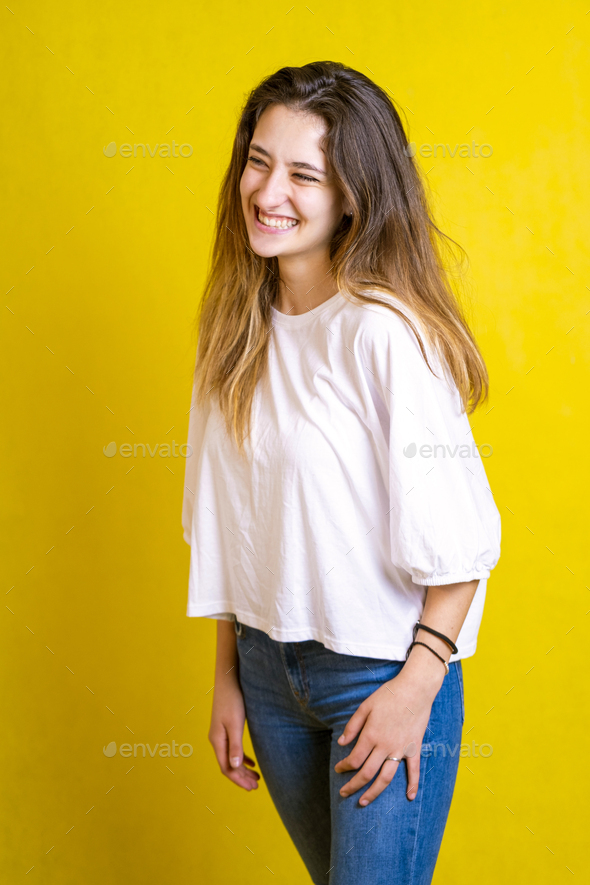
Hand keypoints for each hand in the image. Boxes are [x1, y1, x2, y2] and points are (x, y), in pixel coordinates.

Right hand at [208, 674, 259, 790]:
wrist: (229, 679)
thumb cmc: (233, 699)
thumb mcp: (235, 723)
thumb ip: (235, 745)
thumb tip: (234, 767)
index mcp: (217, 740)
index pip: (226, 768)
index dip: (238, 779)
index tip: (251, 788)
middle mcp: (217, 739)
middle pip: (229, 765)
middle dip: (242, 777)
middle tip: (256, 786)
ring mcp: (221, 733)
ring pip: (232, 758)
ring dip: (243, 769)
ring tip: (256, 778)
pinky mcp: (227, 727)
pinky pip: (234, 748)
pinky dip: (242, 758)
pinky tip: (252, 762)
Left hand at [334, 654, 443, 805]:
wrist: (415, 689)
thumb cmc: (389, 695)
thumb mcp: (366, 706)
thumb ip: (353, 726)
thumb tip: (342, 743)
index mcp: (371, 735)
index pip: (354, 759)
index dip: (343, 767)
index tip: (338, 769)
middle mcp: (385, 747)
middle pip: (367, 773)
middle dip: (353, 786)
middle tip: (344, 793)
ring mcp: (400, 750)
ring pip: (386, 778)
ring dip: (374, 793)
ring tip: (363, 802)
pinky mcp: (414, 748)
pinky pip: (414, 771)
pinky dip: (413, 785)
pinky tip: (409, 797)